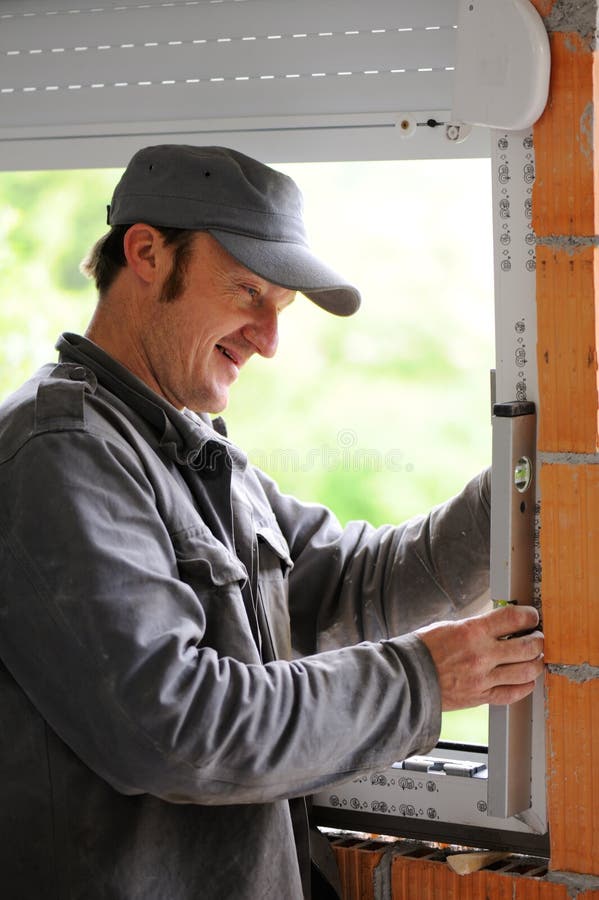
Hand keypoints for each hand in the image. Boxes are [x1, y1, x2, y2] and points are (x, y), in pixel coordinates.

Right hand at [416, 605, 543, 710]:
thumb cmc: (423, 650)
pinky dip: (525, 686)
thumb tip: (499, 624)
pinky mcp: (481, 697)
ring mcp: (483, 678)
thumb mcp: (450, 626)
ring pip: (525, 672)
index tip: (532, 616)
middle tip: (538, 638)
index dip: (529, 616)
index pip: (514, 618)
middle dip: (538, 640)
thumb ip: (477, 626)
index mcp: (472, 631)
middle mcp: (482, 655)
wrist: (407, 679)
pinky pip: (513, 693)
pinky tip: (527, 680)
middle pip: (527, 647)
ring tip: (535, 658)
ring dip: (536, 663)